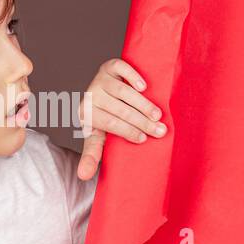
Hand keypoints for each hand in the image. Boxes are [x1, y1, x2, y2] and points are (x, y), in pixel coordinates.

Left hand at [75, 58, 166, 179]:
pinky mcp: (109, 67)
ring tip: (157, 116)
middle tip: (160, 131)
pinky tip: (143, 87)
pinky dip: (132, 76)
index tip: (143, 140)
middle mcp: (91, 96)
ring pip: (122, 92)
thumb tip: (82, 176)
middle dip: (141, 122)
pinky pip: (120, 68)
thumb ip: (91, 155)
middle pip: (119, 110)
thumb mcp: (96, 137)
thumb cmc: (104, 119)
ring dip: (142, 104)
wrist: (102, 91)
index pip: (109, 124)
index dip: (127, 131)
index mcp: (86, 114)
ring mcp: (100, 80)